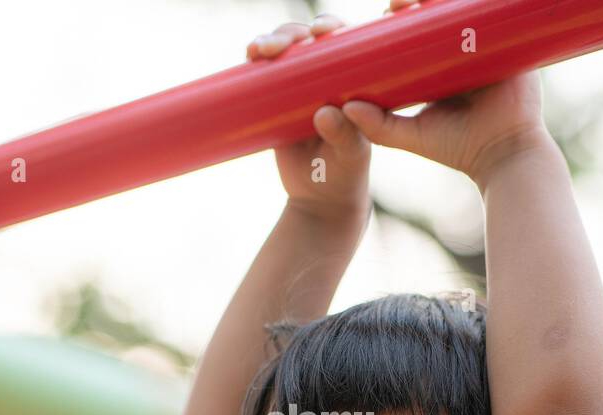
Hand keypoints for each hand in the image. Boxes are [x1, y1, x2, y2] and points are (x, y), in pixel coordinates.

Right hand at [248, 15, 371, 222]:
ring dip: (271, 41)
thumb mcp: (351, 157)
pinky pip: (262, 76)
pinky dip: (254, 63)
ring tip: (260, 50)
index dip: (332, 27)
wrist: (319, 200)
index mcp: (352, 82)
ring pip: (283, 52)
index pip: (345, 43)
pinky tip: (249, 55)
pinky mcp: (274, 103)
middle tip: (283, 44)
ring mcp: (298, 89)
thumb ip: (345, 136)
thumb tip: (324, 113)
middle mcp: (326, 78)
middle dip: (293, 33)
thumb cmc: (345, 174)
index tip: (321, 30)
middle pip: (308, 40)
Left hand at [340, 0, 547, 185]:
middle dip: (409, 2)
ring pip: (455, 7)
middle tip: (395, 5)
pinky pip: (491, 8)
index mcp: (434, 67)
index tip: (372, 20)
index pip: (408, 35)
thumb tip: (345, 109)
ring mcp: (482, 42)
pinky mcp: (506, 37)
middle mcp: (457, 50)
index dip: (391, 22)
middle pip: (430, 14)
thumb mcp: (412, 136)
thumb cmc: (459, 148)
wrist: (505, 154)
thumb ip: (380, 127)